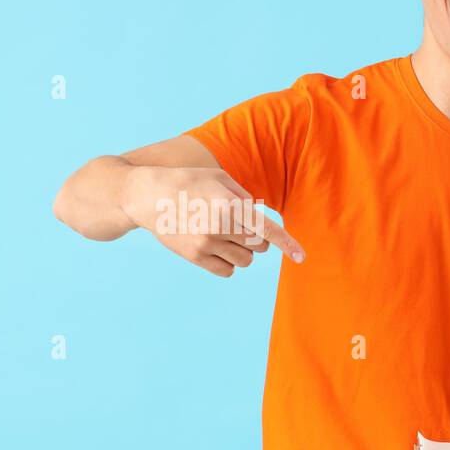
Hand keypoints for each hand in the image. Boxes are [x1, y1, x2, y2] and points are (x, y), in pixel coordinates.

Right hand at [120, 165, 305, 276]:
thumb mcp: (220, 178)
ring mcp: (206, 245)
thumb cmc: (188, 181)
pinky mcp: (195, 258)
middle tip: (240, 226)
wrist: (147, 196)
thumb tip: (261, 221)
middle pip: (259, 246)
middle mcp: (220, 227)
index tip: (302, 257)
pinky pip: (228, 271)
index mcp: (230, 205)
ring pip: (245, 261)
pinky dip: (229, 262)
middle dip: (257, 239)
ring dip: (242, 251)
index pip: (267, 230)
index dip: (288, 245)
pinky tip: (216, 247)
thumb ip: (245, 198)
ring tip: (223, 234)